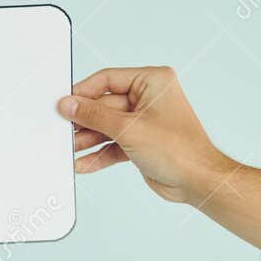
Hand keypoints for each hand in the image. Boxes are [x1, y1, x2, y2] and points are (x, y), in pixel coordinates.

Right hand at [58, 66, 231, 203]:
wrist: (196, 181)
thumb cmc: (180, 150)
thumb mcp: (129, 128)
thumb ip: (94, 115)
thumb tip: (69, 105)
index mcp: (152, 82)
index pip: (107, 80)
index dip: (83, 93)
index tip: (64, 105)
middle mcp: (147, 98)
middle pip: (103, 105)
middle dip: (84, 122)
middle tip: (64, 131)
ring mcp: (142, 120)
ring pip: (105, 126)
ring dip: (88, 140)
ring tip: (71, 150)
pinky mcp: (138, 141)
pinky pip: (111, 143)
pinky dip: (98, 154)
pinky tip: (84, 162)